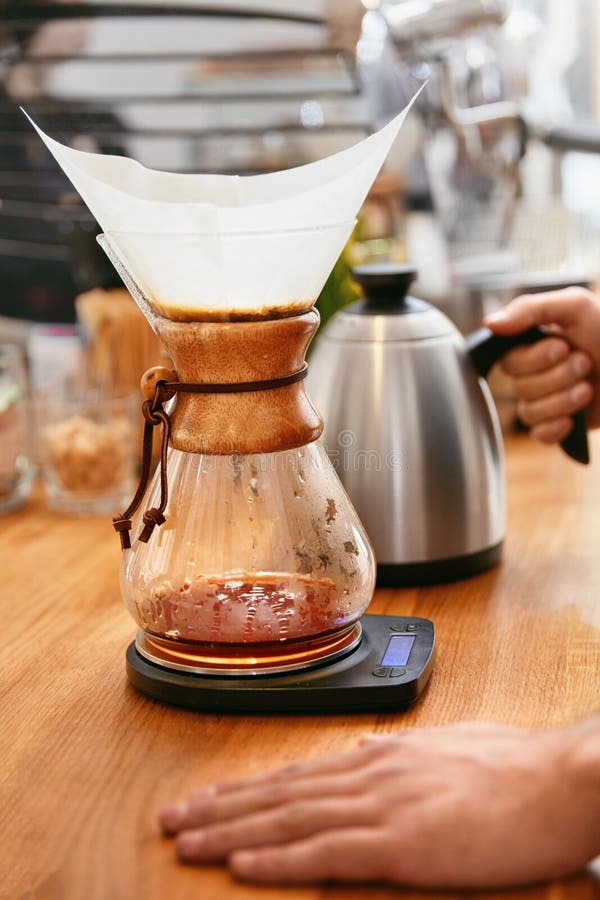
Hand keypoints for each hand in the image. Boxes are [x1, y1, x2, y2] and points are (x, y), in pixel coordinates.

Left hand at [158, 721, 597, 888]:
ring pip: (288, 820)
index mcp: (380, 758)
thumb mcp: (445, 749)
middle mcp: (369, 775)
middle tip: (171, 820)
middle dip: (220, 808)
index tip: (207, 797)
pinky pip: (327, 854)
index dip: (246, 789)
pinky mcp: (403, 844)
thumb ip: (398, 752)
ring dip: (231, 832)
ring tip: (185, 841)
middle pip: (278, 795)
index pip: (295, 775)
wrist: (558, 779)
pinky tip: (242, 865)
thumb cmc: (511, 769)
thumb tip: (364, 749)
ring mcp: (383, 808)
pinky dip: (278, 860)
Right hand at [484, 288, 599, 442]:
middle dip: (556, 377)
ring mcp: (545, 400)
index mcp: (531, 346)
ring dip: (563, 399)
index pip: (508, 361)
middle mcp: (534, 374)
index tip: (563, 347)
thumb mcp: (575, 306)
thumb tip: (489, 323)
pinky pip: (539, 434)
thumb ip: (528, 309)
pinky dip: (554, 427)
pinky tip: (571, 419)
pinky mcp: (559, 424)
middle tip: (585, 363)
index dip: (534, 359)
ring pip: (529, 412)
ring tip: (589, 387)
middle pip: (519, 387)